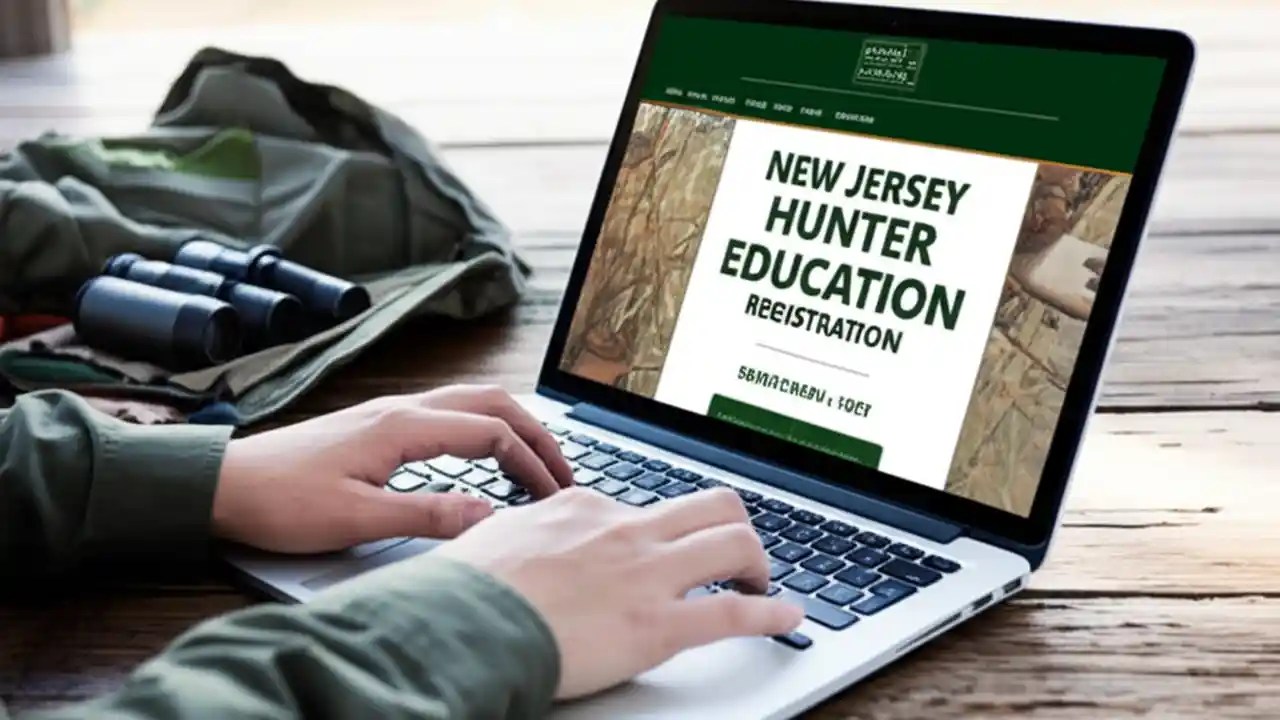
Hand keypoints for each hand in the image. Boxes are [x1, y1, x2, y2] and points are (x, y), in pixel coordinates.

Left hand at [212, 385, 573, 552]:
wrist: (221, 485)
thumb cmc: (280, 502)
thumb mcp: (356, 518)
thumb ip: (428, 514)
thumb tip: (490, 515)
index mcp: (402, 426)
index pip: (491, 432)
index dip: (531, 464)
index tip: (552, 497)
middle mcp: (401, 408)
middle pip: (492, 402)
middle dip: (536, 434)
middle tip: (563, 473)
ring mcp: (388, 412)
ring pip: (471, 401)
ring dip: (511, 426)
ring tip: (534, 464)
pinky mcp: (376, 425)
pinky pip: (449, 413)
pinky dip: (483, 428)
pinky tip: (482, 458)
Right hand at [435, 487, 803, 698]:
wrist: (458, 624)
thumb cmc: (464, 589)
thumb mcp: (494, 538)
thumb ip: (527, 535)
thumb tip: (528, 541)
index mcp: (583, 507)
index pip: (645, 509)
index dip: (665, 533)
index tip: (669, 549)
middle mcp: (624, 530)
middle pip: (711, 506)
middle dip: (734, 528)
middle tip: (737, 555)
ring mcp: (646, 574)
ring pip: (734, 543)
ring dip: (758, 563)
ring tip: (762, 584)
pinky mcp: (657, 624)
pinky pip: (734, 612)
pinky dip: (771, 615)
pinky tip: (787, 618)